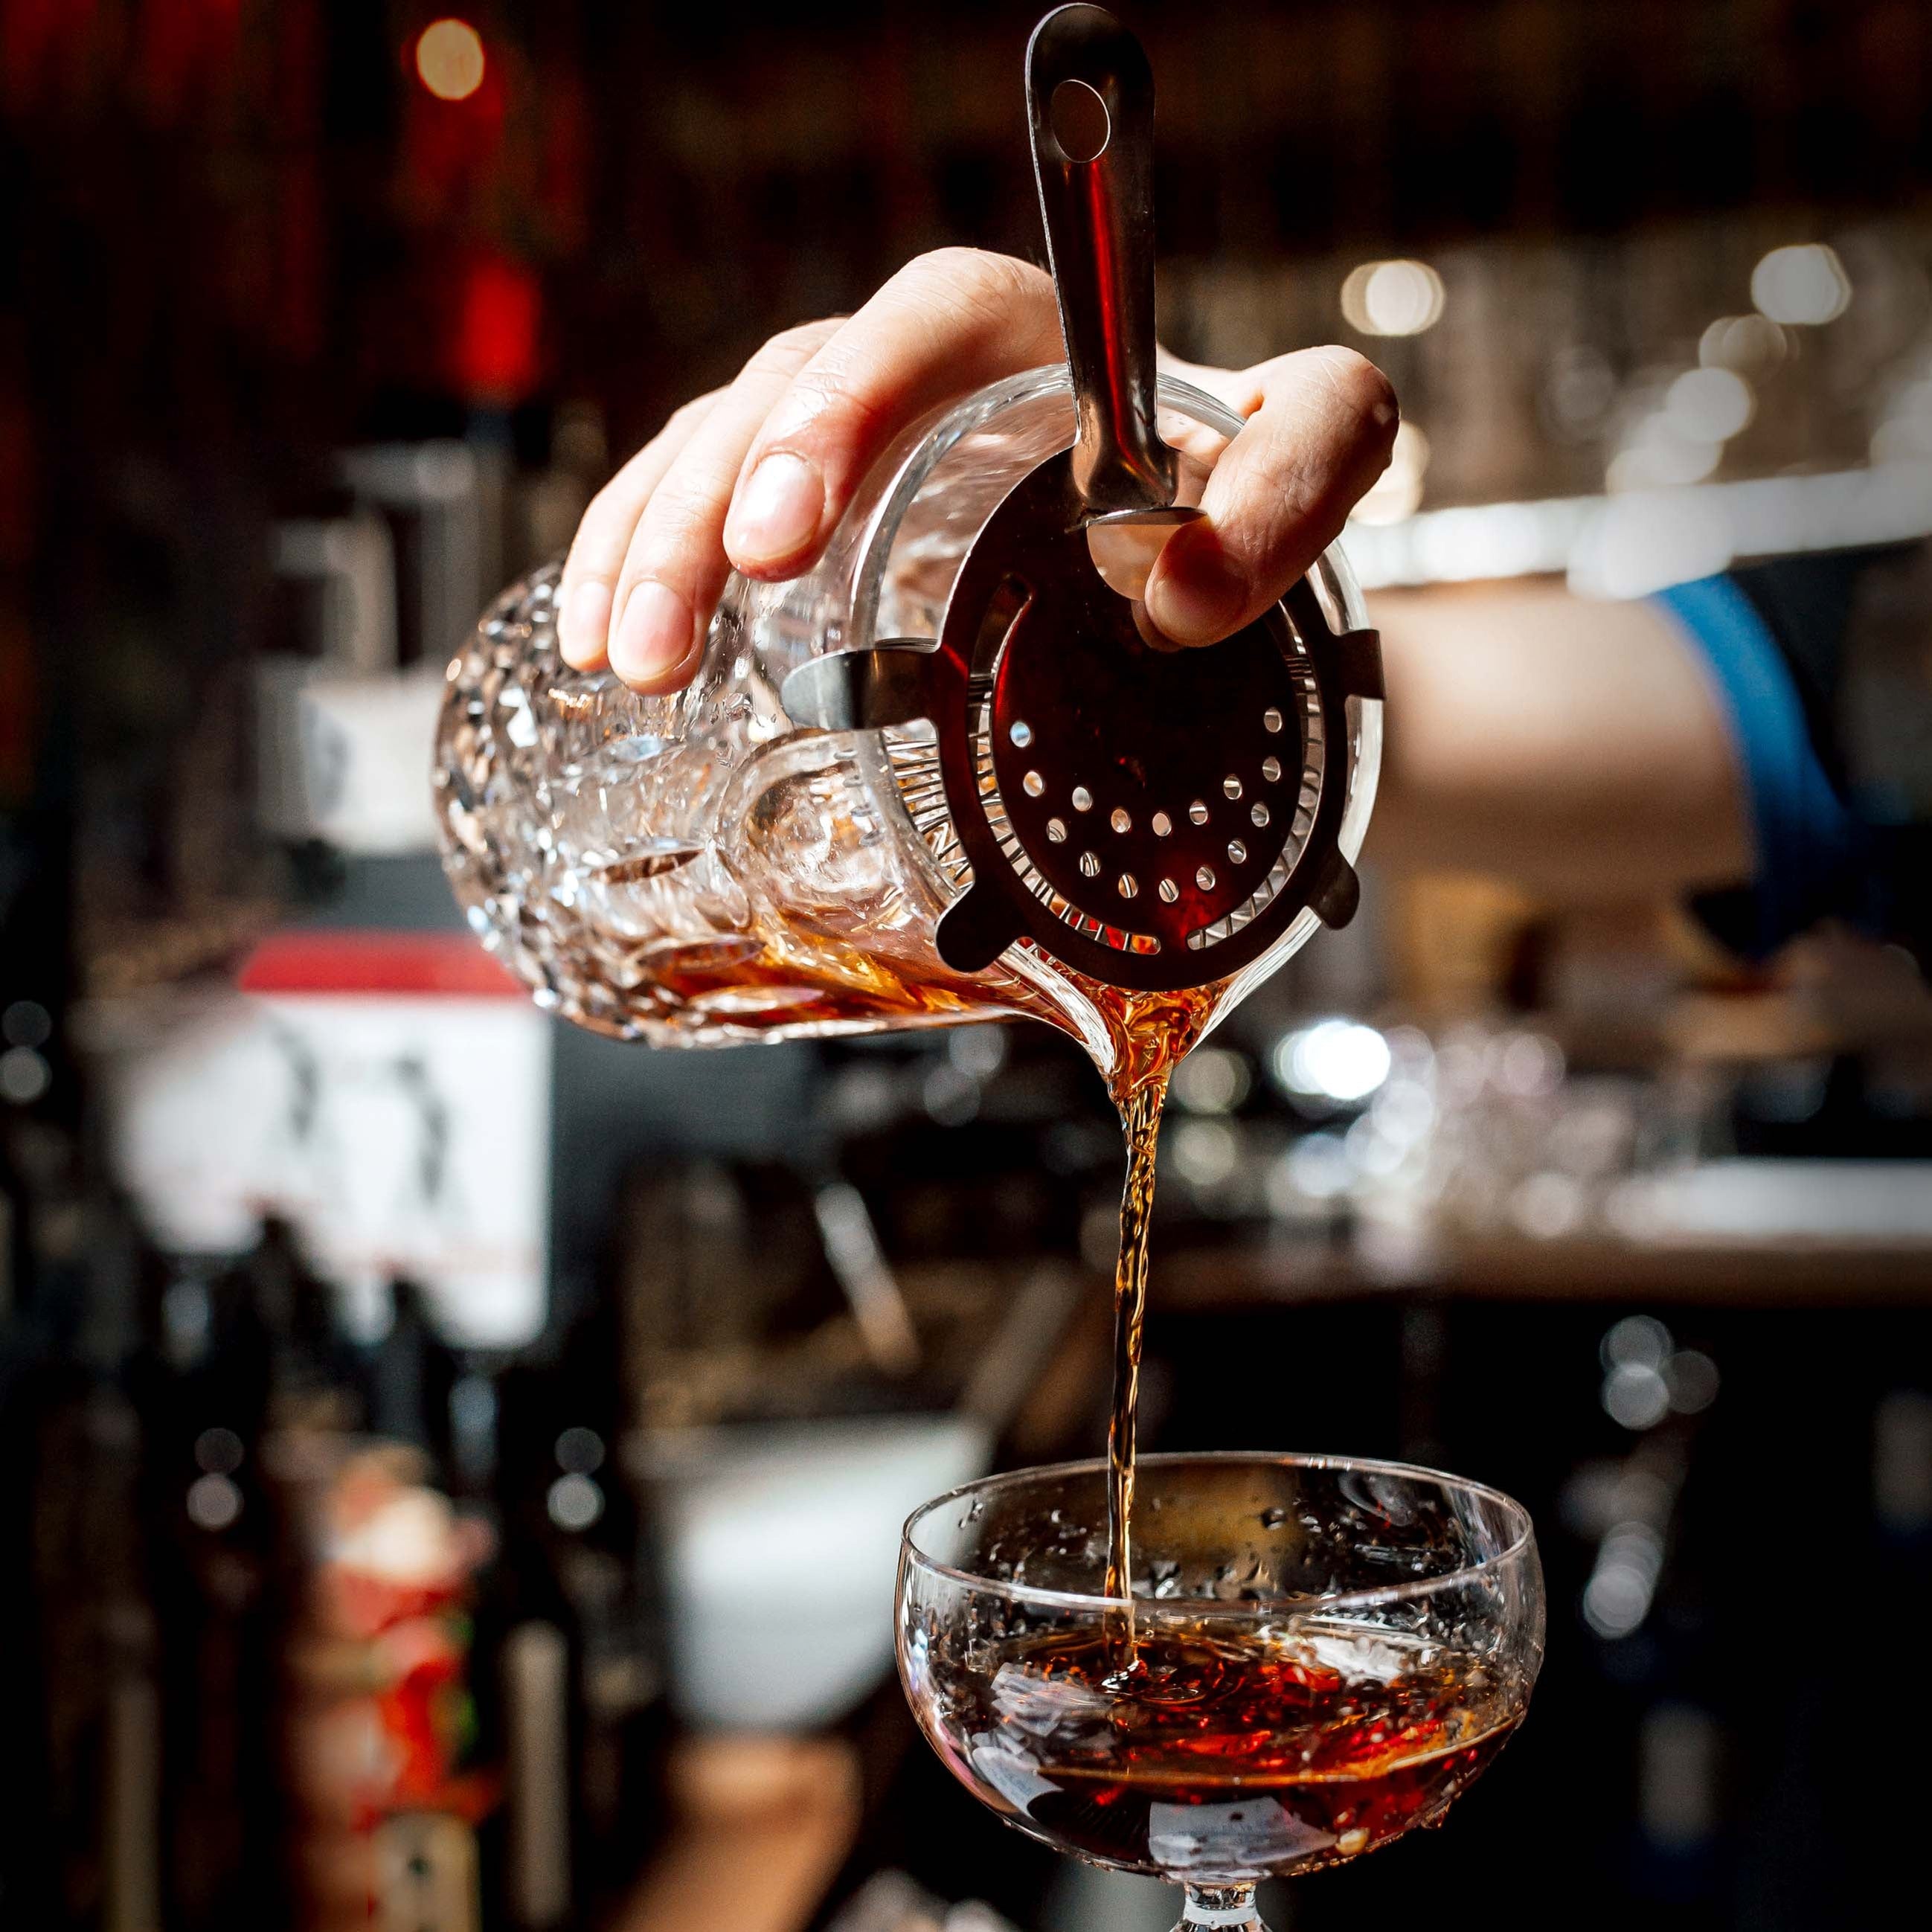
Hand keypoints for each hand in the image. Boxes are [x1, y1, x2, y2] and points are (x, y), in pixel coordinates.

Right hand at [557, 247, 1397, 691]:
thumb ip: (1296, 484)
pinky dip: (633, 565)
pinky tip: (595, 644)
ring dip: (646, 553)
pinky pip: (698, 513)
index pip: (915, 324)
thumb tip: (1178, 588)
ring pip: (715, 456)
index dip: (834, 412)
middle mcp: (926, 382)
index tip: (779, 538)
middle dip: (704, 516)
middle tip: (666, 644)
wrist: (1226, 572)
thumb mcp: (1326, 459)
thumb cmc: (1256, 495)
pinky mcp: (818, 530)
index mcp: (1031, 336)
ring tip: (619, 666)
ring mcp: (858, 457)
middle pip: (780, 396)